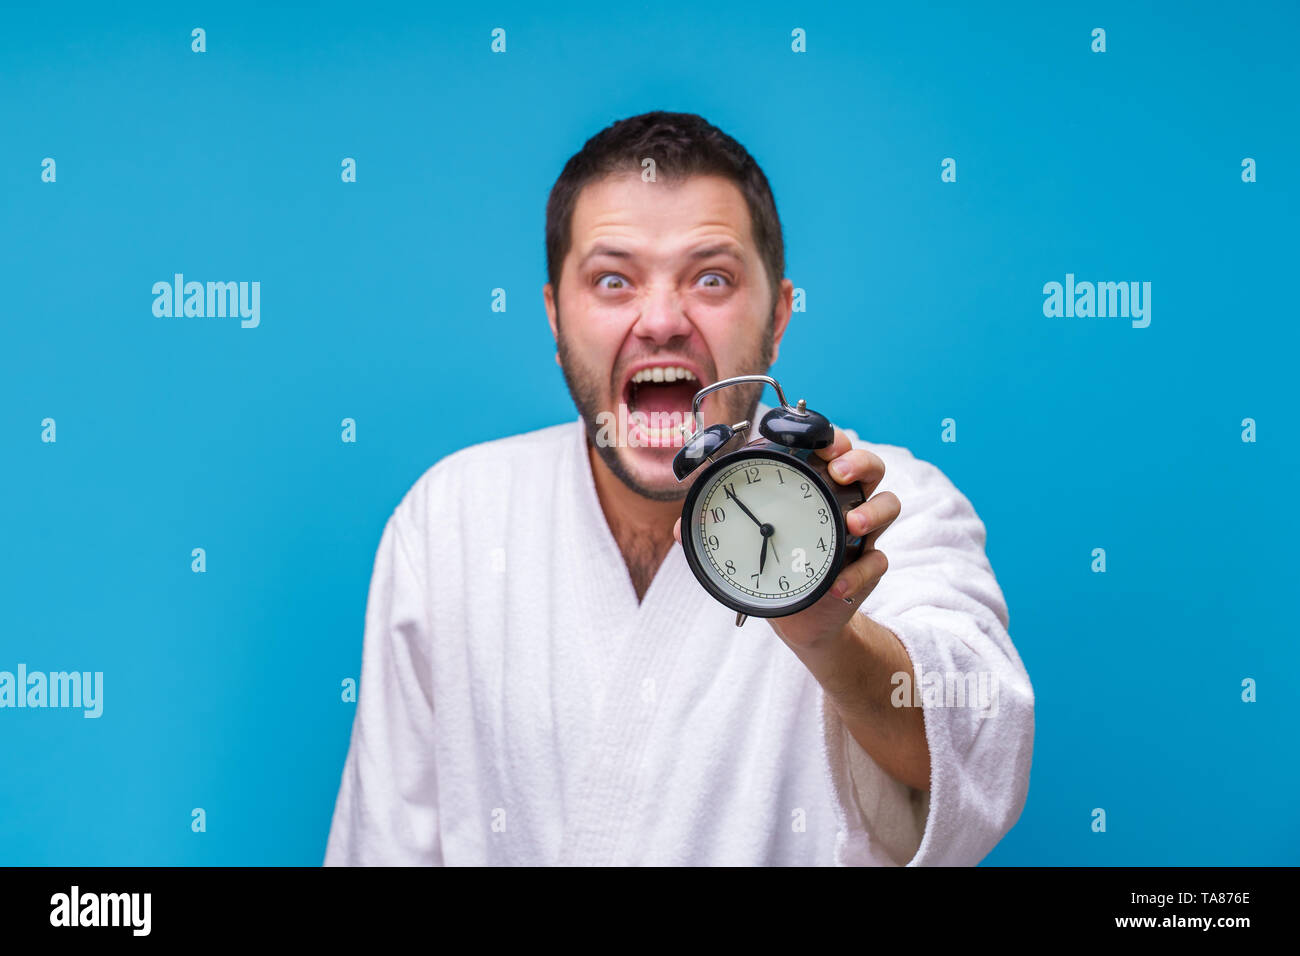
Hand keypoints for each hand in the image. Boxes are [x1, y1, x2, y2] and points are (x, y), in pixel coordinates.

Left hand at [670, 425, 899, 647]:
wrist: (800, 618)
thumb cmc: (773, 565)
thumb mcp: (742, 542)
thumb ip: (714, 529)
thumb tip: (678, 527)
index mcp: (816, 484)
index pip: (831, 447)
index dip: (831, 436)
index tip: (818, 438)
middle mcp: (845, 501)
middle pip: (870, 466)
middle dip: (858, 461)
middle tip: (838, 471)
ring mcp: (862, 534)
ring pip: (889, 504)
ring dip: (873, 510)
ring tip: (851, 523)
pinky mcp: (868, 569)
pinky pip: (877, 563)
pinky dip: (860, 573)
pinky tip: (838, 586)